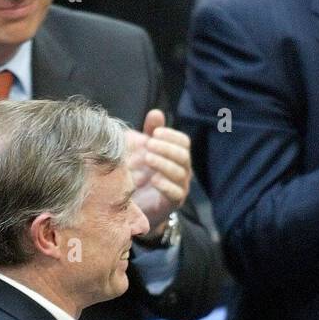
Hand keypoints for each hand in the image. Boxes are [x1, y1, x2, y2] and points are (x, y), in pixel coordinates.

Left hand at [128, 109, 192, 236]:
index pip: (183, 142)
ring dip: (164, 164)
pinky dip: (166, 185)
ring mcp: (180, 188)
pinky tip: (153, 180)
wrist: (134, 206)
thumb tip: (156, 112)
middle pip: (184, 156)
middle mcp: (182, 171)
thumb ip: (149, 132)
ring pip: (180, 173)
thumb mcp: (142, 150)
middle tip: (149, 144)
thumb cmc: (140, 174)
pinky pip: (176, 193)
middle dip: (167, 148)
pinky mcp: (172, 204)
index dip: (171, 135)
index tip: (154, 132)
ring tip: (147, 158)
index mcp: (176, 156)